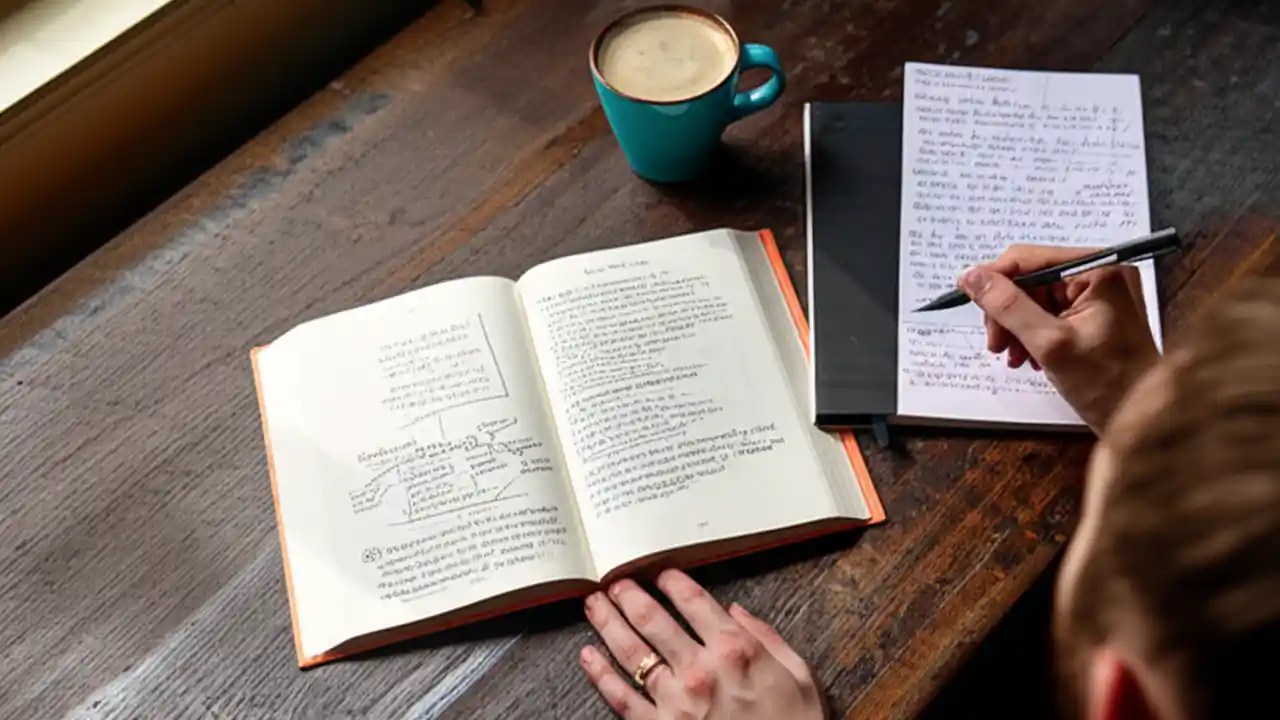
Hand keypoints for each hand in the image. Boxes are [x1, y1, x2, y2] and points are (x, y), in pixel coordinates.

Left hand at [578, 569, 825, 719]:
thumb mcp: (799, 676)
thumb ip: (767, 637)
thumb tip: (736, 611)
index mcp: (736, 649)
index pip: (694, 601)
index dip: (672, 582)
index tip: (660, 574)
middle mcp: (700, 669)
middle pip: (652, 620)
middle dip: (630, 596)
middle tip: (616, 581)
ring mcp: (676, 701)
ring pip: (631, 652)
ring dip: (608, 623)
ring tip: (594, 605)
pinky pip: (622, 698)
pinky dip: (600, 675)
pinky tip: (587, 656)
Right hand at [958, 244, 1158, 432]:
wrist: (1144, 420)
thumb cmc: (1108, 383)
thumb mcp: (1049, 343)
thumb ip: (1007, 306)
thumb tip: (971, 276)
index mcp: (1099, 270)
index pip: (1031, 258)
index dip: (995, 278)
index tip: (967, 299)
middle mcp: (1102, 273)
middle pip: (1032, 279)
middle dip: (1008, 311)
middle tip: (996, 345)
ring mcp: (1100, 294)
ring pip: (1037, 298)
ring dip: (1017, 326)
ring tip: (1013, 357)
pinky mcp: (1097, 314)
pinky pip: (1051, 313)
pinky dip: (1033, 334)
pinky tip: (1029, 358)